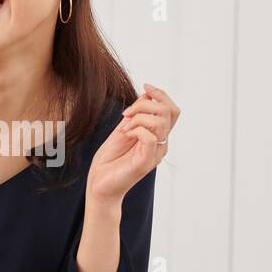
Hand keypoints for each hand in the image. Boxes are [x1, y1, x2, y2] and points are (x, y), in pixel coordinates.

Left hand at [86, 83, 179, 205]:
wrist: (99, 185)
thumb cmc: (110, 160)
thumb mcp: (123, 130)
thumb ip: (136, 115)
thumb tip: (147, 94)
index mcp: (157, 136)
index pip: (172, 110)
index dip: (161, 94)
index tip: (145, 87)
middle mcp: (160, 144)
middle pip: (169, 112)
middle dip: (145, 103)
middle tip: (127, 113)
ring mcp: (155, 153)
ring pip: (160, 122)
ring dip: (138, 116)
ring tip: (124, 126)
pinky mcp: (146, 162)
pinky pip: (150, 136)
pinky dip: (136, 129)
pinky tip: (125, 134)